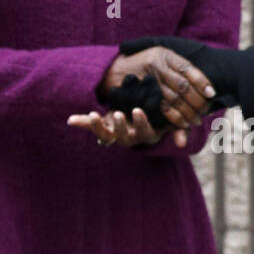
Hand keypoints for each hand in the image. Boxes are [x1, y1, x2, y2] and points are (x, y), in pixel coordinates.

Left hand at [66, 108, 189, 148]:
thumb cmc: (162, 118)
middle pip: (123, 137)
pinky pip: (92, 128)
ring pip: (106, 135)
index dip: (140, 122)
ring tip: (93, 115)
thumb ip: (179, 131)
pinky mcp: (104, 127)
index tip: (138, 110)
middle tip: (119, 114)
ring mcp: (115, 133)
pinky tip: (71, 120)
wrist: (147, 114)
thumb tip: (182, 144)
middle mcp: (129, 136)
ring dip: (98, 127)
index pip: (143, 131)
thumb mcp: (172, 124)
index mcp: (145, 134)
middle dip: (120, 126)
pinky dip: (82, 123)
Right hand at [103, 47, 216, 129]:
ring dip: (188, 112)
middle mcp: (156, 65)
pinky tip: (183, 123)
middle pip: (183, 85)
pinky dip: (175, 118)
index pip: (188, 68)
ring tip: (196, 120)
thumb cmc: (146, 67)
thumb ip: (182, 72)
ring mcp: (147, 79)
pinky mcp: (140, 94)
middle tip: (205, 111)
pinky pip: (161, 108)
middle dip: (197, 100)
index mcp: (164, 54)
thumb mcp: (162, 61)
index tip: (211, 94)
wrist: (114, 71)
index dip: (202, 81)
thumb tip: (210, 92)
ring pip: (174, 98)